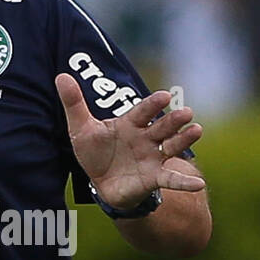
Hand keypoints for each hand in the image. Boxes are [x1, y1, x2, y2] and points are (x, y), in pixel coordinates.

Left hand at [55, 74, 205, 209]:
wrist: (101, 183)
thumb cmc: (94, 151)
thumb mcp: (80, 128)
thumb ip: (74, 103)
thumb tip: (60, 76)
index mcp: (129, 123)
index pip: (142, 111)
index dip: (152, 104)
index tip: (165, 96)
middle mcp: (146, 138)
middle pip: (162, 126)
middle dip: (174, 119)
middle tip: (186, 111)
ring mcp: (153, 157)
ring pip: (171, 146)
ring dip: (184, 139)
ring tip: (197, 130)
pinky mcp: (154, 178)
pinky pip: (171, 180)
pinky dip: (185, 182)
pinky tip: (198, 183)